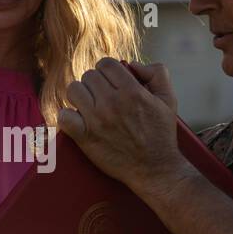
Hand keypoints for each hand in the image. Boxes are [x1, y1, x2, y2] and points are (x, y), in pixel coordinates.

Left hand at [56, 58, 186, 195]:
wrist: (154, 169)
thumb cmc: (161, 135)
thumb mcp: (169, 99)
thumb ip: (157, 73)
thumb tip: (132, 65)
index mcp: (132, 91)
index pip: (105, 64)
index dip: (107, 70)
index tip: (110, 82)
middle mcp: (112, 103)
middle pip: (88, 76)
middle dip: (95, 84)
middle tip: (102, 97)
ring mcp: (97, 120)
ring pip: (73, 90)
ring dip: (80, 97)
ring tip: (89, 107)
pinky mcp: (85, 138)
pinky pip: (64, 116)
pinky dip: (68, 117)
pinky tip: (78, 121)